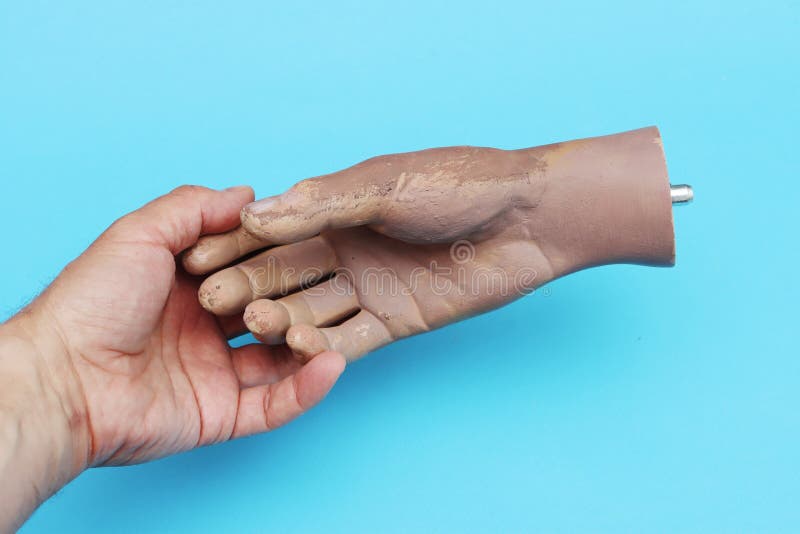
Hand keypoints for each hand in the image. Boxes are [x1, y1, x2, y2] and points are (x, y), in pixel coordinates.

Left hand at [5, 186, 345, 468]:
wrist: (63, 378)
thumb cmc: (92, 302)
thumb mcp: (140, 234)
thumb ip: (194, 209)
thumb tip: (248, 194)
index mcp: (185, 287)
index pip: (248, 267)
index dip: (278, 254)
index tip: (313, 237)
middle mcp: (203, 329)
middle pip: (268, 311)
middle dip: (298, 297)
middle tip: (328, 281)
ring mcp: (214, 373)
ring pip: (279, 358)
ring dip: (311, 342)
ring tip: (339, 323)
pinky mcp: (220, 415)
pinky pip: (274, 405)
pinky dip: (307, 388)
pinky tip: (333, 363)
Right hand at [183, 128, 673, 361]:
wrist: (528, 218)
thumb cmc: (460, 184)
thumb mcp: (384, 184)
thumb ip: (320, 203)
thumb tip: (254, 211)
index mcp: (335, 208)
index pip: (272, 230)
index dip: (233, 244)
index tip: (192, 259)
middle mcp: (344, 248)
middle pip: (284, 273)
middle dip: (248, 286)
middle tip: (212, 303)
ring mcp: (367, 286)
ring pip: (310, 308)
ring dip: (282, 318)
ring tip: (256, 326)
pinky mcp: (393, 319)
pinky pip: (348, 338)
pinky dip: (322, 346)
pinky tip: (298, 348)